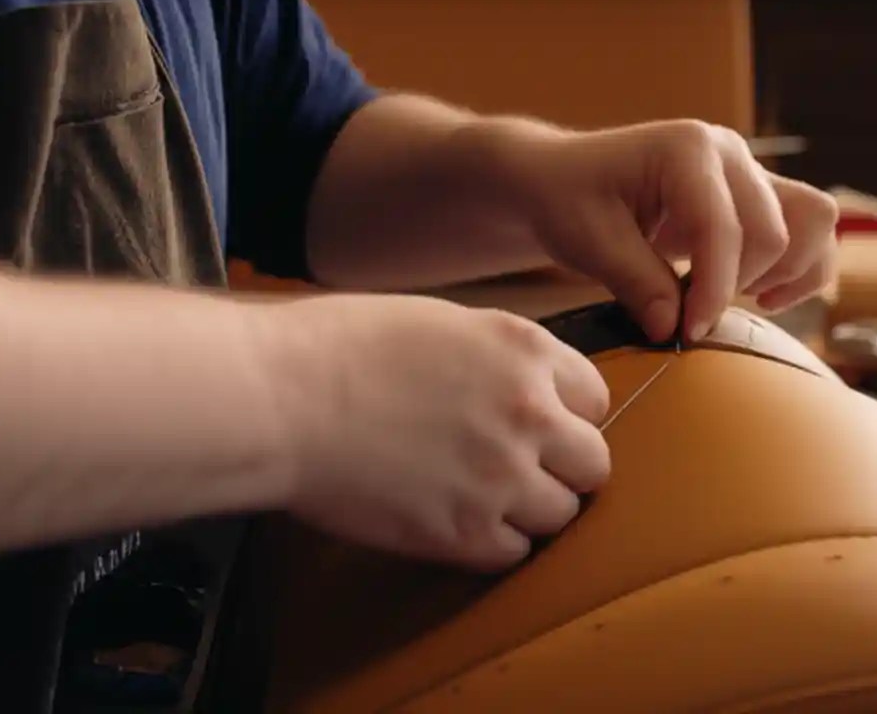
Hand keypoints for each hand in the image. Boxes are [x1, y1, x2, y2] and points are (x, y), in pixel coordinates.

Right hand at [260, 294, 609, 570]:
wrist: (281, 398)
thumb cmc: (342, 348)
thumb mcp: (445, 324)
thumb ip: (504, 359)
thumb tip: (536, 390)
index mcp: (525, 351)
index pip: (595, 399)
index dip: (567, 416)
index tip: (541, 426)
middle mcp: (530, 413)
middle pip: (593, 464)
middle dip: (563, 468)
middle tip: (523, 469)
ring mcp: (502, 477)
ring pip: (561, 514)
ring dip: (530, 509)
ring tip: (484, 497)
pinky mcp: (464, 532)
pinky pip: (514, 553)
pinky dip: (493, 543)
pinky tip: (458, 521)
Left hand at [488, 119, 839, 341]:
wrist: (567, 180)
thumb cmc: (571, 200)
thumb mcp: (589, 243)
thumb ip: (636, 282)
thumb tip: (673, 328)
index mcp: (687, 149)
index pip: (722, 228)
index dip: (711, 290)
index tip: (688, 332)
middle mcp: (730, 152)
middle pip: (774, 232)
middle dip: (737, 286)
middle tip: (692, 314)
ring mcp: (750, 172)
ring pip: (813, 221)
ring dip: (786, 272)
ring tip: (741, 298)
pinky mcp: (759, 196)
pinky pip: (812, 229)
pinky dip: (801, 269)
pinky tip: (762, 296)